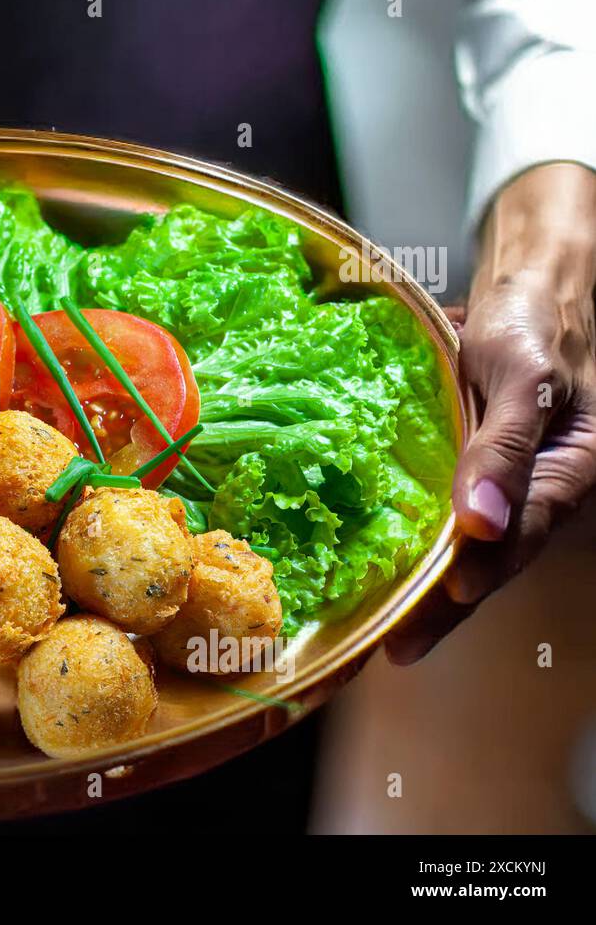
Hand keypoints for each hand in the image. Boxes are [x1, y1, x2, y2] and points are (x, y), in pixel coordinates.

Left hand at [388, 163, 595, 663]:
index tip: (417, 629)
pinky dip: (411, 531)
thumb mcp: (526, 378)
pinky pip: (441, 505)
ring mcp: (498, 478)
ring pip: (458, 540)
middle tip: (386, 647)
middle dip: (434, 606)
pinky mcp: (467, 459)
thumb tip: (481, 525)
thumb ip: (505, 450)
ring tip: (369, 618)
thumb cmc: (536, 324)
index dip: (463, 590)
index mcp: (562, 478)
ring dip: (419, 577)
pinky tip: (369, 553)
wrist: (533, 283)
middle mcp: (530, 489)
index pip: (508, 549)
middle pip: (482, 559)